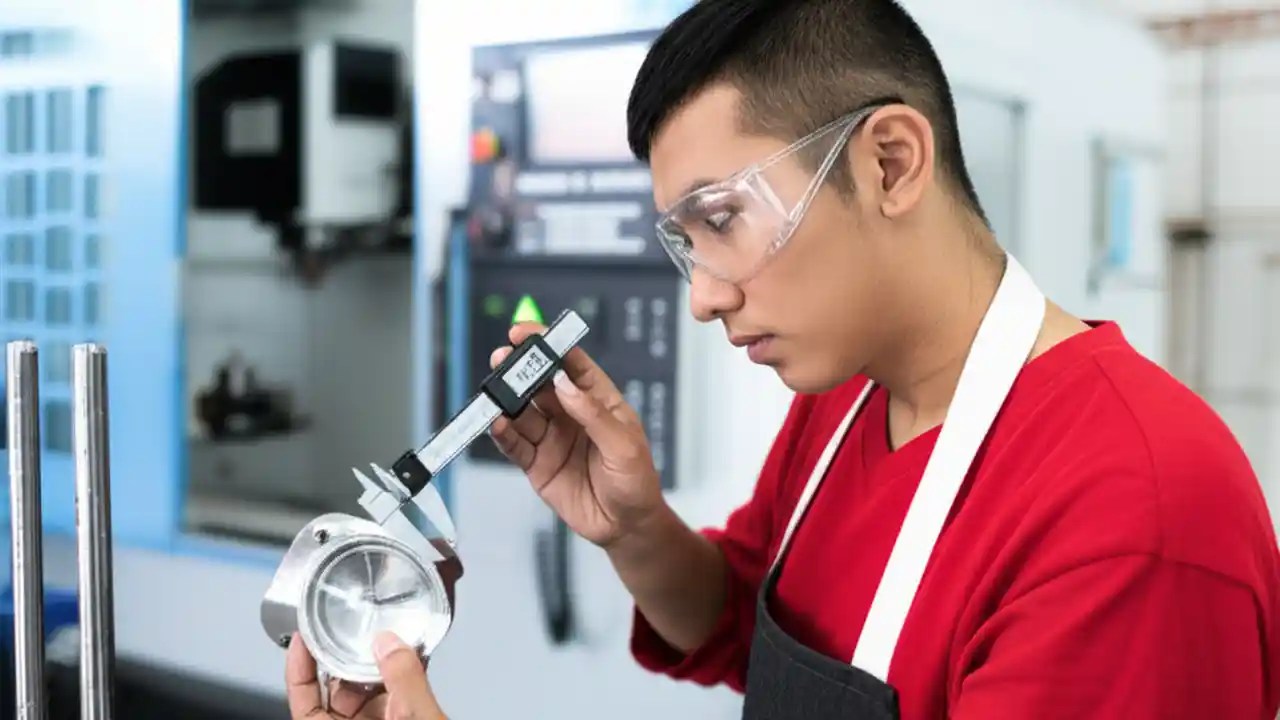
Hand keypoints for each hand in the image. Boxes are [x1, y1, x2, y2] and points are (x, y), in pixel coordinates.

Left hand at [286, 631, 446, 718]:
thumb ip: (404, 681)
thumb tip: (389, 645)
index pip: (304, 700)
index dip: (299, 667)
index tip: (303, 639)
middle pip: (336, 692)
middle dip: (349, 661)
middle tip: (361, 636)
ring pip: (366, 694)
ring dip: (377, 669)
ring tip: (389, 646)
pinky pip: (391, 699)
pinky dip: (398, 680)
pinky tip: (408, 662)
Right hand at [488, 322, 664, 546]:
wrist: (627, 527)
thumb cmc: (636, 482)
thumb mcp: (624, 446)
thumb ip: (592, 414)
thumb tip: (563, 383)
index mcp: (598, 400)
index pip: (571, 364)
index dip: (549, 345)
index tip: (526, 332)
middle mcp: (571, 414)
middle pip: (539, 383)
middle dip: (519, 368)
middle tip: (502, 358)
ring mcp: (551, 438)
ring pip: (522, 411)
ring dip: (505, 399)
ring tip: (494, 392)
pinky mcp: (537, 463)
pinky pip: (515, 444)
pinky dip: (502, 433)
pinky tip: (497, 424)